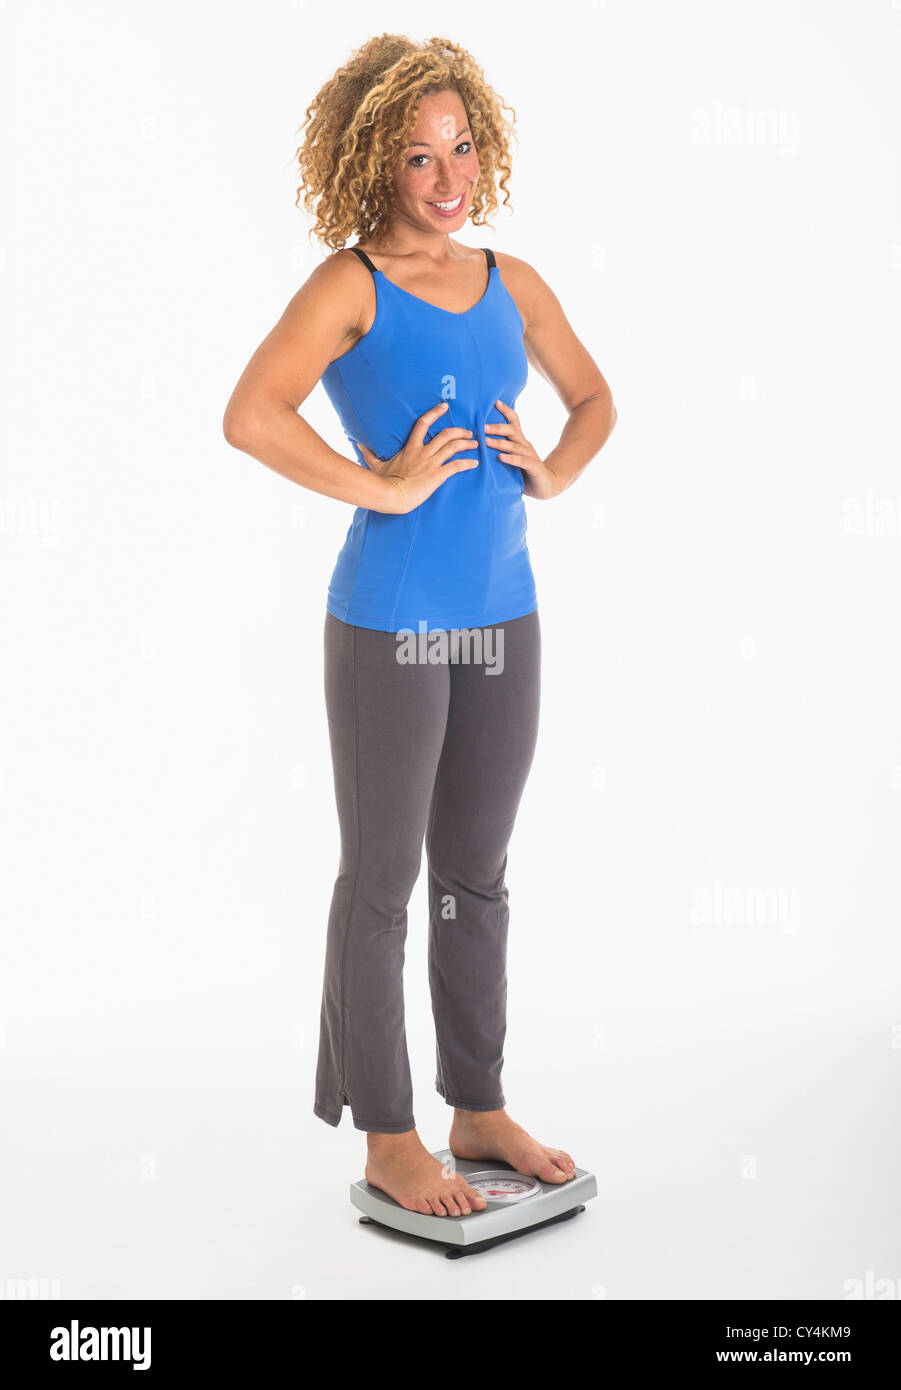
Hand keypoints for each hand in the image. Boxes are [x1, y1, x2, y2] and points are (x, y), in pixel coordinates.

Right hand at [357, 401, 478, 513]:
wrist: (390, 495)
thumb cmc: (382, 482)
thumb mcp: (375, 465)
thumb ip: (369, 454)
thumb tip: (358, 444)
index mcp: (410, 448)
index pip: (423, 423)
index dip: (435, 413)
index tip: (445, 406)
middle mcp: (423, 452)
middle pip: (446, 435)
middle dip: (460, 431)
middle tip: (469, 432)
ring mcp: (431, 464)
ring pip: (454, 447)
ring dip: (467, 444)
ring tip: (475, 444)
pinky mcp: (437, 476)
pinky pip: (456, 466)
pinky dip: (467, 463)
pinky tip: (475, 463)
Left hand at [484, 398, 559, 499]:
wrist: (546, 485)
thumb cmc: (524, 472)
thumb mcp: (512, 458)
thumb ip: (501, 450)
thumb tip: (480, 442)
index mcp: (520, 441)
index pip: (514, 422)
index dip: (506, 411)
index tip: (495, 402)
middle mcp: (525, 445)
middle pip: (512, 431)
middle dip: (497, 427)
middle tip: (483, 427)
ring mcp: (530, 455)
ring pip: (514, 446)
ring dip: (500, 443)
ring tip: (486, 441)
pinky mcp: (534, 467)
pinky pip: (522, 461)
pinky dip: (511, 459)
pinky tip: (501, 458)